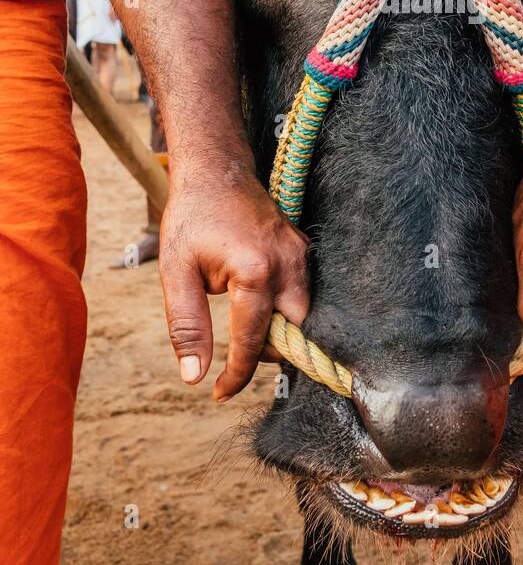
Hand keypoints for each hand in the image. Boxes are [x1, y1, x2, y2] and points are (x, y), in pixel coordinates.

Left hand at [158, 166, 308, 400]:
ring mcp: (301, 255)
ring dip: (275, 330)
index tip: (217, 394)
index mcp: (255, 271)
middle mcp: (288, 265)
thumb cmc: (192, 218)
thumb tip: (194, 376)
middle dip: (267, 352)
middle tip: (234, 357)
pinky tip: (255, 303)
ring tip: (242, 328)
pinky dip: (282, 309)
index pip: (253, 341)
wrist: (216, 170)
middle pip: (292, 334)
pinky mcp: (303, 249)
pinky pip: (302, 293)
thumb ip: (188, 327)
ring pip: (302, 315)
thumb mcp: (176, 273)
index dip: (236, 375)